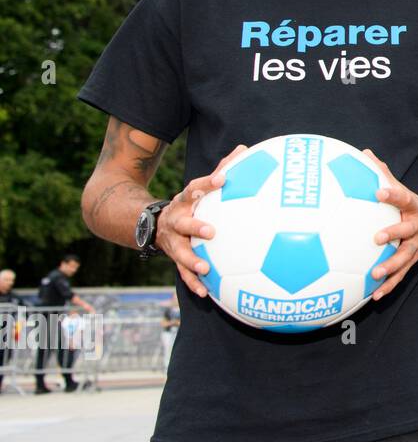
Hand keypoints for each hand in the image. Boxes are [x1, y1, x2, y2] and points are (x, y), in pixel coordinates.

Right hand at [155, 143, 248, 297]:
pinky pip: (182, 273)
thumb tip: (244, 148)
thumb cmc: (191, 203)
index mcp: (186, 200)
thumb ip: (222, 168)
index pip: (195, 188)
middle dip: (195, 226)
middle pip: (183, 223)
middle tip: (211, 232)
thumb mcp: (200, 186)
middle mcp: (176, 220)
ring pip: (179, 252)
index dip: (208, 182)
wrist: (149, 223)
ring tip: (205, 268)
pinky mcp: (174, 258)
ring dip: (191, 261)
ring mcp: (173, 241)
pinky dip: (193, 283)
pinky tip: (205, 293)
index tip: (223, 179)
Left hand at [362, 148, 417, 301]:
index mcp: (413, 207)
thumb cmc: (413, 206)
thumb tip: (364, 153)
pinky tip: (375, 295)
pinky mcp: (413, 261)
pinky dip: (389, 286)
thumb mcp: (404, 189)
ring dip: (391, 267)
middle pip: (406, 231)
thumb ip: (384, 174)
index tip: (377, 191)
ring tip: (376, 274)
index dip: (392, 194)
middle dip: (393, 234)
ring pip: (405, 257)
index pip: (403, 198)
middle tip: (377, 238)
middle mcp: (417, 227)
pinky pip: (401, 275)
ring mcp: (416, 246)